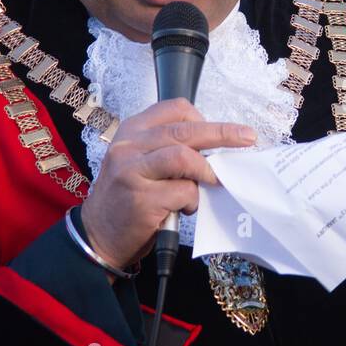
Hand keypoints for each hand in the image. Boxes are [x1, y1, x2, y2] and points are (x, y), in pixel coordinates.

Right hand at [79, 98, 256, 272]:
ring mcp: (133, 171)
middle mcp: (129, 146)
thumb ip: (167, 149)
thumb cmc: (127, 198)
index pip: (174, 109)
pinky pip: (184, 192)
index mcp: (131, 131)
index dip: (203, 118)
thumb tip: (213, 148)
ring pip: (185, 157)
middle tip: (247, 138)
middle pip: (186, 130)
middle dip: (223, 133)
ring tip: (210, 183)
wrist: (98, 236)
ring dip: (206, 171)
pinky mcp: (141, 199)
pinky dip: (193, 200)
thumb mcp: (139, 162)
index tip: (219, 131)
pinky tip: (185, 208)